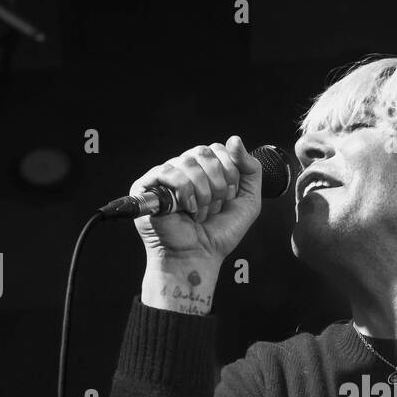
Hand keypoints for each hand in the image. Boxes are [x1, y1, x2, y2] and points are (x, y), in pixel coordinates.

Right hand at [130, 135, 261, 264]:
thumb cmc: (219, 234)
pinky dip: (184, 193)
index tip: (226, 200)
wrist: (199, 256)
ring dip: (202, 193)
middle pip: (205, 151)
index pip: (219, 149)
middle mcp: (184, 168)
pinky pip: (169, 172)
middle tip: (213, 207)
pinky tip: (186, 210)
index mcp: (204, 169)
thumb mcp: (248, 201)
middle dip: (217, 184)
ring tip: (198, 212)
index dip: (229, 174)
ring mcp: (165, 175)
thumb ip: (251, 169)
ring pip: (189, 161)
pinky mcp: (146, 185)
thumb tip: (235, 139)